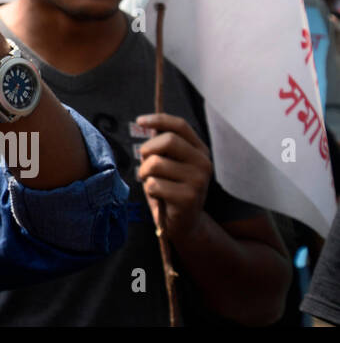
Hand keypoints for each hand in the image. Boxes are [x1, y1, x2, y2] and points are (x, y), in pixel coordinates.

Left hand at [135, 112, 211, 242]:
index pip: (180, 126)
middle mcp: (204, 163)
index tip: (139, 121)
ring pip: (156, 163)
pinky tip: (159, 197)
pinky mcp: (188, 198)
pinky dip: (149, 190)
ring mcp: (198, 181)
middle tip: (145, 164)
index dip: (158, 119)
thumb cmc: (170, 188)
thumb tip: (146, 123)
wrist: (184, 223)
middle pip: (167, 141)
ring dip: (145, 174)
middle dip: (147, 150)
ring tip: (153, 183)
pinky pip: (154, 184)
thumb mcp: (169, 164)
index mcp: (200, 150)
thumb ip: (162, 146)